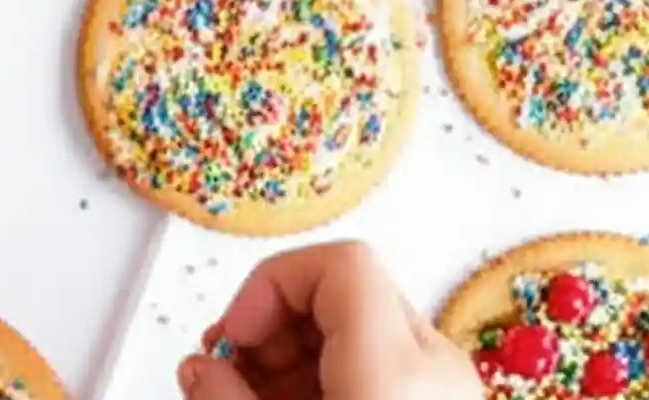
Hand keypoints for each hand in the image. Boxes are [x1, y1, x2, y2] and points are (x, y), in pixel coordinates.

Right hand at [178, 242, 482, 399]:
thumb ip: (228, 399)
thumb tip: (200, 368)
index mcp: (396, 368)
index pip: (339, 263)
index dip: (270, 284)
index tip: (233, 334)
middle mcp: (435, 367)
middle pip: (346, 293)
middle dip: (275, 326)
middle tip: (230, 376)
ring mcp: (448, 389)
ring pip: (362, 332)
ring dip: (296, 358)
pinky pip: (381, 369)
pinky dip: (329, 380)